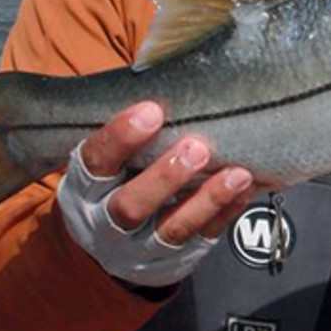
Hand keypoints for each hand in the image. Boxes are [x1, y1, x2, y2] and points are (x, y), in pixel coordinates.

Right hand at [56, 101, 258, 287]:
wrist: (110, 249)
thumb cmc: (117, 182)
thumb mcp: (107, 159)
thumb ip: (129, 128)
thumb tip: (168, 68)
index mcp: (85, 189)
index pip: (94, 162)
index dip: (119, 137)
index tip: (150, 111)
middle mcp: (106, 224)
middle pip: (130, 206)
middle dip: (165, 176)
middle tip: (196, 147)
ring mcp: (140, 249)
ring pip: (170, 231)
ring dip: (206, 200)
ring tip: (236, 173)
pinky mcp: (173, 262)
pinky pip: (202, 240)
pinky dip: (225, 214)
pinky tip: (244, 189)